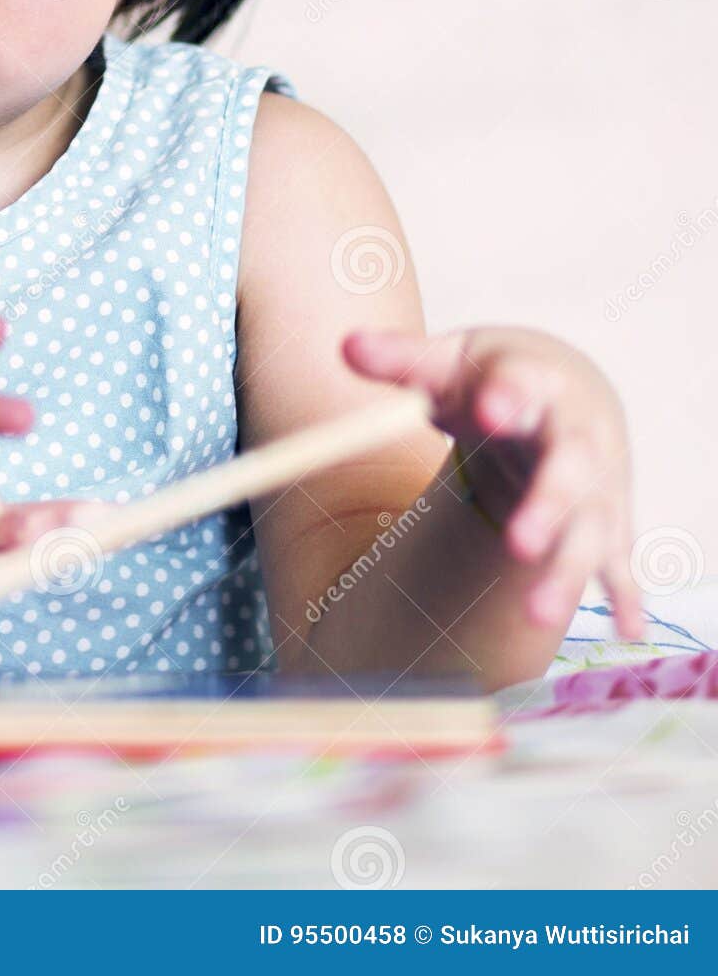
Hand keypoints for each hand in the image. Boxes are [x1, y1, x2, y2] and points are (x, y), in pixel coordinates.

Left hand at [341, 324, 644, 637]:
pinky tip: (627, 629)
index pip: (523, 387)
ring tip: (537, 615)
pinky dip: (626, 596)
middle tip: (519, 545)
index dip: (508, 396)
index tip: (490, 409)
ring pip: (591, 528)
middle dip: (548, 507)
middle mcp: (576, 435)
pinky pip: (618, 563)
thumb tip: (348, 346)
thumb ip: (402, 360)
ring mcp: (598, 483)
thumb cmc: (492, 379)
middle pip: (570, 470)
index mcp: (534, 382)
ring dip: (568, 570)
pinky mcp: (606, 522)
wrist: (559, 391)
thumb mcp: (449, 362)